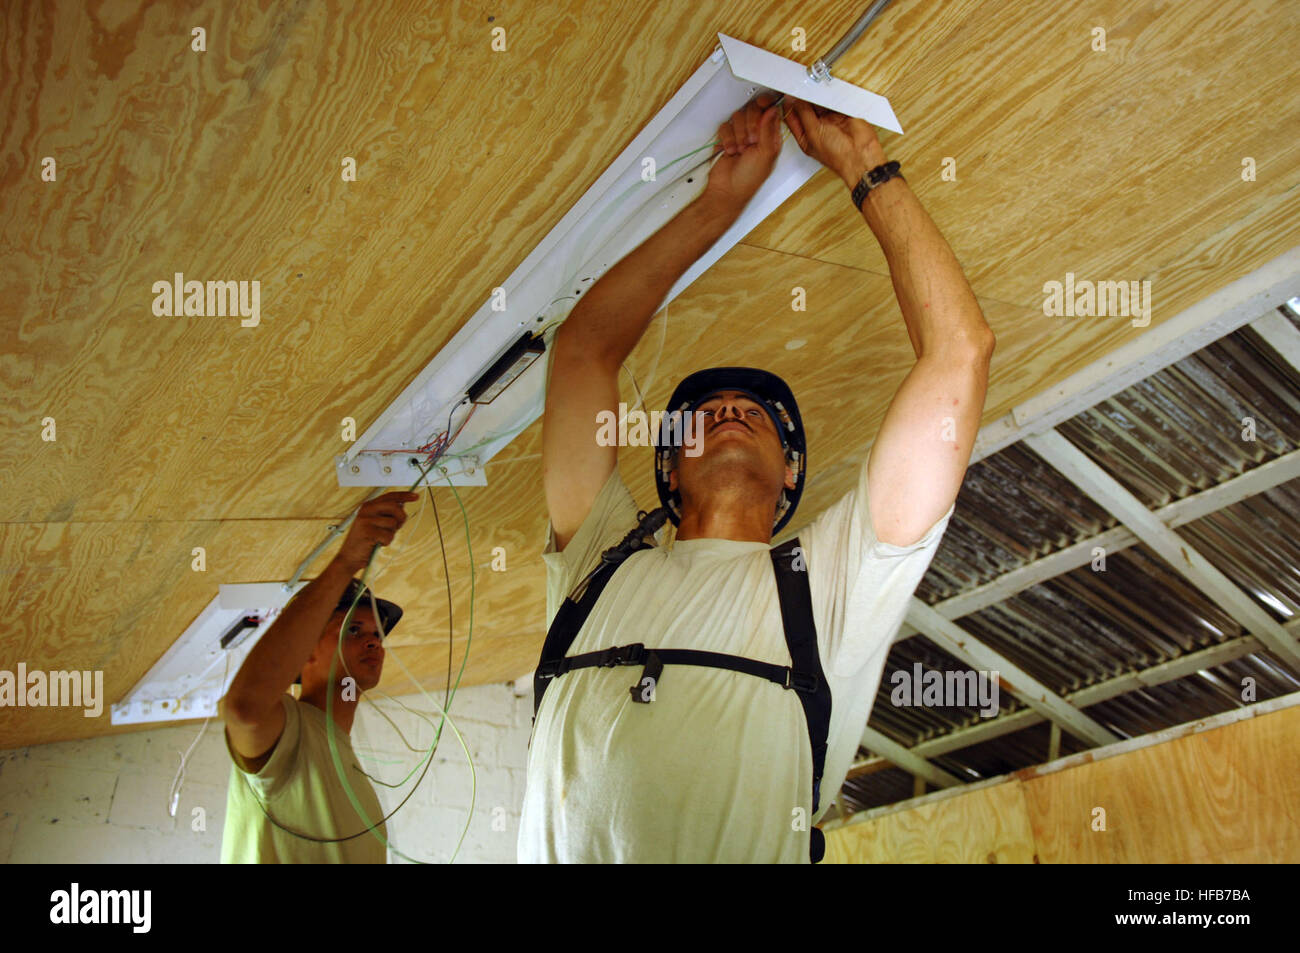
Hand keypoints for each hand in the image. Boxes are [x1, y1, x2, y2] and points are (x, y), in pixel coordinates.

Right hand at [333, 491, 418, 572]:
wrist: (350, 557)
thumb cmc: (366, 540)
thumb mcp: (377, 523)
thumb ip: (387, 514)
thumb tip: (402, 505)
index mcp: (368, 505)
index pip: (390, 496)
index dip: (404, 496)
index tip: (415, 496)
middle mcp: (366, 510)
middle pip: (395, 507)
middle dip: (401, 518)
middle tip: (397, 527)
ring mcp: (365, 520)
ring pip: (393, 523)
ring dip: (391, 533)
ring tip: (380, 538)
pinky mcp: (367, 532)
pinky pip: (388, 535)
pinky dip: (386, 542)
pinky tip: (377, 544)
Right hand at [701, 92, 783, 215]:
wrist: (727, 191)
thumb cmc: (749, 179)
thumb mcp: (765, 154)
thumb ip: (768, 129)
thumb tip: (772, 110)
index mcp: (771, 136)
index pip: (770, 111)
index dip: (765, 105)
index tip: (761, 105)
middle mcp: (757, 134)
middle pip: (753, 110)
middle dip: (749, 125)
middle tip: (750, 140)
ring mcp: (741, 135)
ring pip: (737, 117)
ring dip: (737, 134)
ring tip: (740, 149)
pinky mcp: (727, 138)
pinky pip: (725, 126)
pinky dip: (726, 139)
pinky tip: (730, 151)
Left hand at [783, 97, 886, 188]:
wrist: (860, 154)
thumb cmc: (838, 154)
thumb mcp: (814, 132)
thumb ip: (804, 114)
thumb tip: (795, 100)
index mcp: (805, 136)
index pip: (792, 118)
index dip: (788, 106)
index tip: (787, 94)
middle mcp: (816, 128)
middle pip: (805, 108)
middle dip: (802, 99)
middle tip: (800, 87)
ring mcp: (829, 120)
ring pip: (819, 103)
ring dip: (816, 96)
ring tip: (812, 88)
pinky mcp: (841, 113)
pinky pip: (833, 100)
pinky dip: (829, 95)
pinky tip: (825, 91)